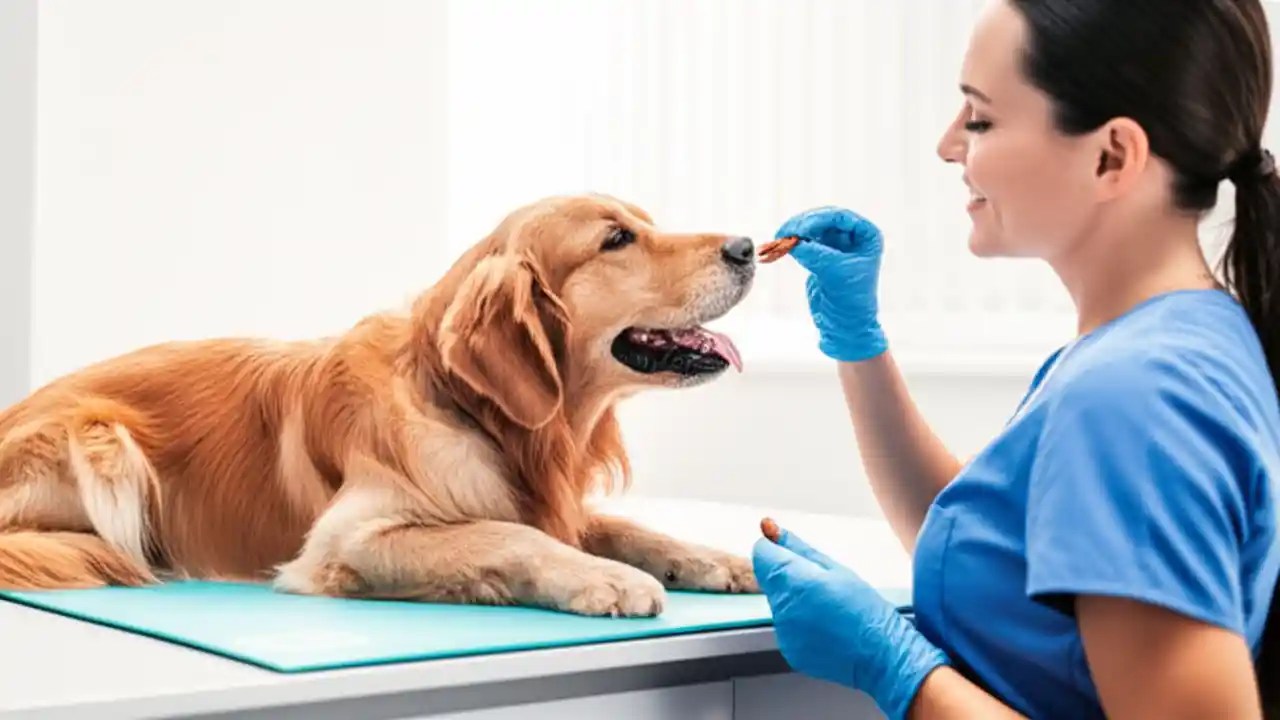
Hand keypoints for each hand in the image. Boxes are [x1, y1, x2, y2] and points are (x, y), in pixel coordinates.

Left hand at [752, 526, 947, 719]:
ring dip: (795, 601)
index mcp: (795, 582)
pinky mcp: (789, 651)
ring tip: (827, 610)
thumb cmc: (866, 610)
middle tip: (822, 588)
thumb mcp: (837, 569)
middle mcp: (783, 608)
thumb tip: (770, 527)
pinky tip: (825, 628)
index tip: (792, 554)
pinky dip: (800, 624)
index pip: (762, 554)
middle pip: (770, 580)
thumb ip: (798, 548)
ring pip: (778, 604)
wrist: (882, 656)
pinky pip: (786, 627)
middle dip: (789, 577)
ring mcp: (784, 633)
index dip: (775, 550)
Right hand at [775, 206, 886, 361]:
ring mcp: (836, 246)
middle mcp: (853, 238)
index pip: (840, 217)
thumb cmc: (851, 300)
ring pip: (812, 229)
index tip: (799, 230)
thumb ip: (816, 254)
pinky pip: (805, 243)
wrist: (845, 325)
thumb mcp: (836, 272)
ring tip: (779, 239)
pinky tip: (781, 247)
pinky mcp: (821, 256)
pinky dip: (792, 244)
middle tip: (784, 233)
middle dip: (803, 225)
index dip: (817, 219)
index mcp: (867, 236)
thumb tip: (793, 241)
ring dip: (794, 233)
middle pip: (823, 220)